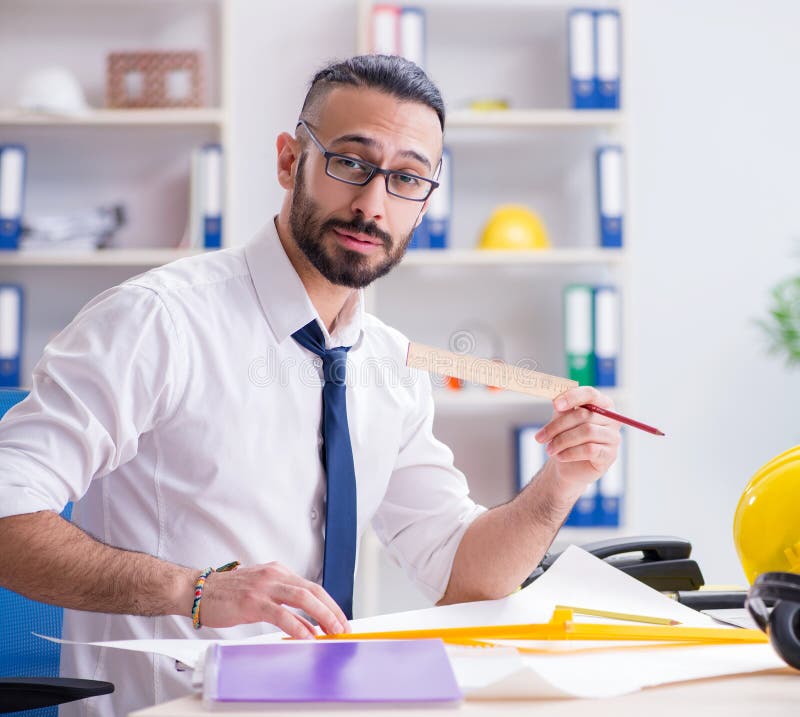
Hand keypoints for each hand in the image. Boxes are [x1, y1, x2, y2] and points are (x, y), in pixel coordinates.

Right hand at [199, 562, 350, 638]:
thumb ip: (283, 604)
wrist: (197, 590)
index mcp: (279, 572)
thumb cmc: (227, 593)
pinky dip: (297, 626)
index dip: (330, 604)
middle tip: (343, 628)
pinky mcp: (252, 602)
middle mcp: (275, 575)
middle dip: (332, 611)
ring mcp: (264, 587)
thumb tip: (307, 625)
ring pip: (303, 598)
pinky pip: (281, 614)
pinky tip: (306, 637)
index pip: (313, 587)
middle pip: (313, 591)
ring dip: (322, 617)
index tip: (340, 620)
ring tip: (331, 632)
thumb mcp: (261, 593)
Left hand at [534, 386, 620, 488]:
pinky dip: (570, 453)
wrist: (569, 466)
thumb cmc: (566, 437)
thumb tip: (555, 397)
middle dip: (557, 426)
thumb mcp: (561, 419)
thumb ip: (561, 406)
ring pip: (586, 432)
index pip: (590, 394)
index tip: (555, 405)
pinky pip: (590, 449)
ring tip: (549, 449)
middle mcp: (612, 419)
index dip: (572, 397)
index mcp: (601, 404)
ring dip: (562, 441)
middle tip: (539, 437)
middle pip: (584, 415)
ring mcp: (613, 437)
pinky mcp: (610, 455)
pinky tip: (560, 456)